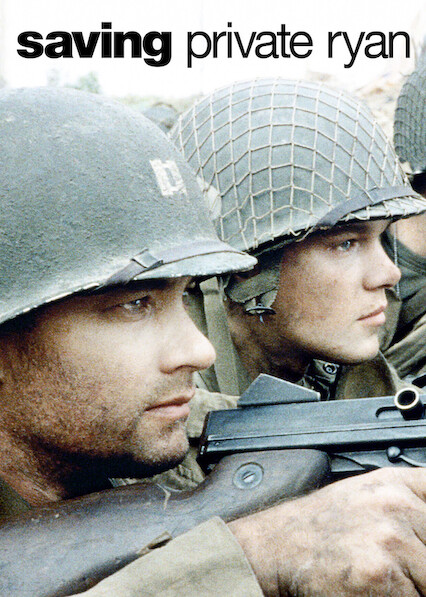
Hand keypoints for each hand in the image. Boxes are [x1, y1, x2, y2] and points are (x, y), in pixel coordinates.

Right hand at [228, 467, 425, 595]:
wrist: (280, 546)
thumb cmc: (323, 526)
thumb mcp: (371, 497)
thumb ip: (411, 504)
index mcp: (397, 483)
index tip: (422, 541)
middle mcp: (396, 504)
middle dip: (422, 566)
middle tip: (403, 568)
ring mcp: (389, 537)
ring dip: (414, 584)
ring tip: (386, 577)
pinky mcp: (380, 572)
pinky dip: (397, 596)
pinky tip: (375, 587)